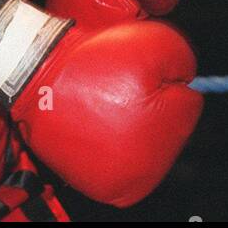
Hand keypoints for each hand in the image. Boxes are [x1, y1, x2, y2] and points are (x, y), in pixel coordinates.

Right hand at [10, 18, 201, 207]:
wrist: (38, 74)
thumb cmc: (95, 58)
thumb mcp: (159, 42)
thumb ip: (186, 64)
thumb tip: (187, 84)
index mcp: (167, 137)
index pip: (189, 105)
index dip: (166, 81)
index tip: (139, 74)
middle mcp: (142, 173)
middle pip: (170, 131)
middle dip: (153, 106)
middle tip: (119, 89)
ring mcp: (116, 184)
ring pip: (144, 146)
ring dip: (133, 124)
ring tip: (106, 104)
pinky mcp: (94, 185)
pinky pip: (118, 160)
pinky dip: (111, 140)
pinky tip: (98, 122)